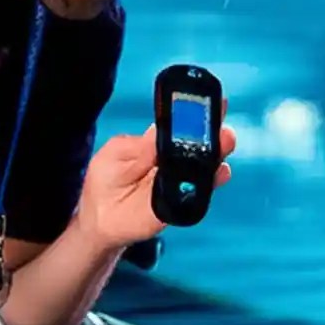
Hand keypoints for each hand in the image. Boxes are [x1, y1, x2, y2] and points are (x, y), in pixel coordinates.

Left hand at [77, 100, 235, 248]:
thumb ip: (142, 146)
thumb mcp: (117, 155)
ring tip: (224, 143)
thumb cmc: (106, 183)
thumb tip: (164, 128)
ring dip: (218, 153)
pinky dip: (212, 181)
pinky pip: (202, 190)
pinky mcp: (182, 202)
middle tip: (220, 126)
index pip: (180, 126)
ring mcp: (181, 182)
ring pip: (206, 164)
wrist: (101, 222)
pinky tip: (218, 173)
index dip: (195, 114)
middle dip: (213, 132)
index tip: (209, 103)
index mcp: (156, 143)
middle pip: (199, 143)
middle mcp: (173, 160)